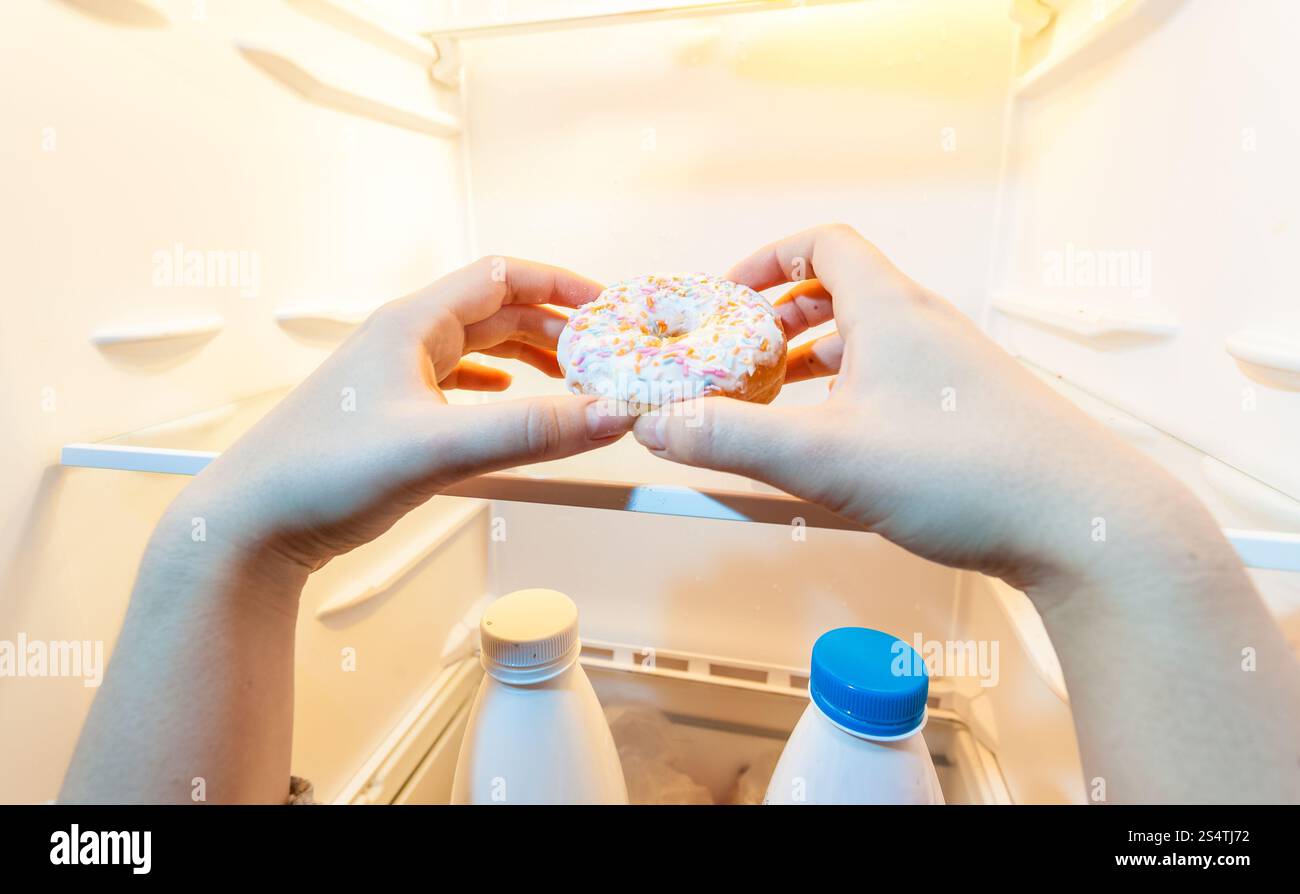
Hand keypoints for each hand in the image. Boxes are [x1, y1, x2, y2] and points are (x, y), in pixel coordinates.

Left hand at [178, 256, 632, 574]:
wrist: (250, 524)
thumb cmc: (318, 474)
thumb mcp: (439, 448)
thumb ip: (530, 431)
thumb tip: (607, 413)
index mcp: (412, 325)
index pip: (502, 275)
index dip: (559, 284)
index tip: (604, 306)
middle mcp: (402, 341)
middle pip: (495, 310)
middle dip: (552, 327)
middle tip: (598, 356)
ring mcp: (391, 377)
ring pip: (475, 347)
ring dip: (526, 356)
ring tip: (566, 379)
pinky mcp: (386, 415)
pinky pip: (453, 382)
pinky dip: (493, 386)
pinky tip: (503, 400)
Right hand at [632, 224, 1203, 589]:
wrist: (1081, 524)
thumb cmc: (970, 473)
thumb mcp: (826, 458)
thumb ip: (734, 440)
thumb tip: (662, 425)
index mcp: (890, 312)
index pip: (824, 244)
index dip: (767, 262)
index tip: (728, 298)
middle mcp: (926, 329)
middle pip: (844, 294)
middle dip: (782, 324)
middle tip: (745, 360)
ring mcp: (954, 373)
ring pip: (871, 346)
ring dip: (817, 367)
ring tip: (780, 410)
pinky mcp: (971, 417)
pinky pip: (897, 388)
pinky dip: (853, 404)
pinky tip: (838, 455)